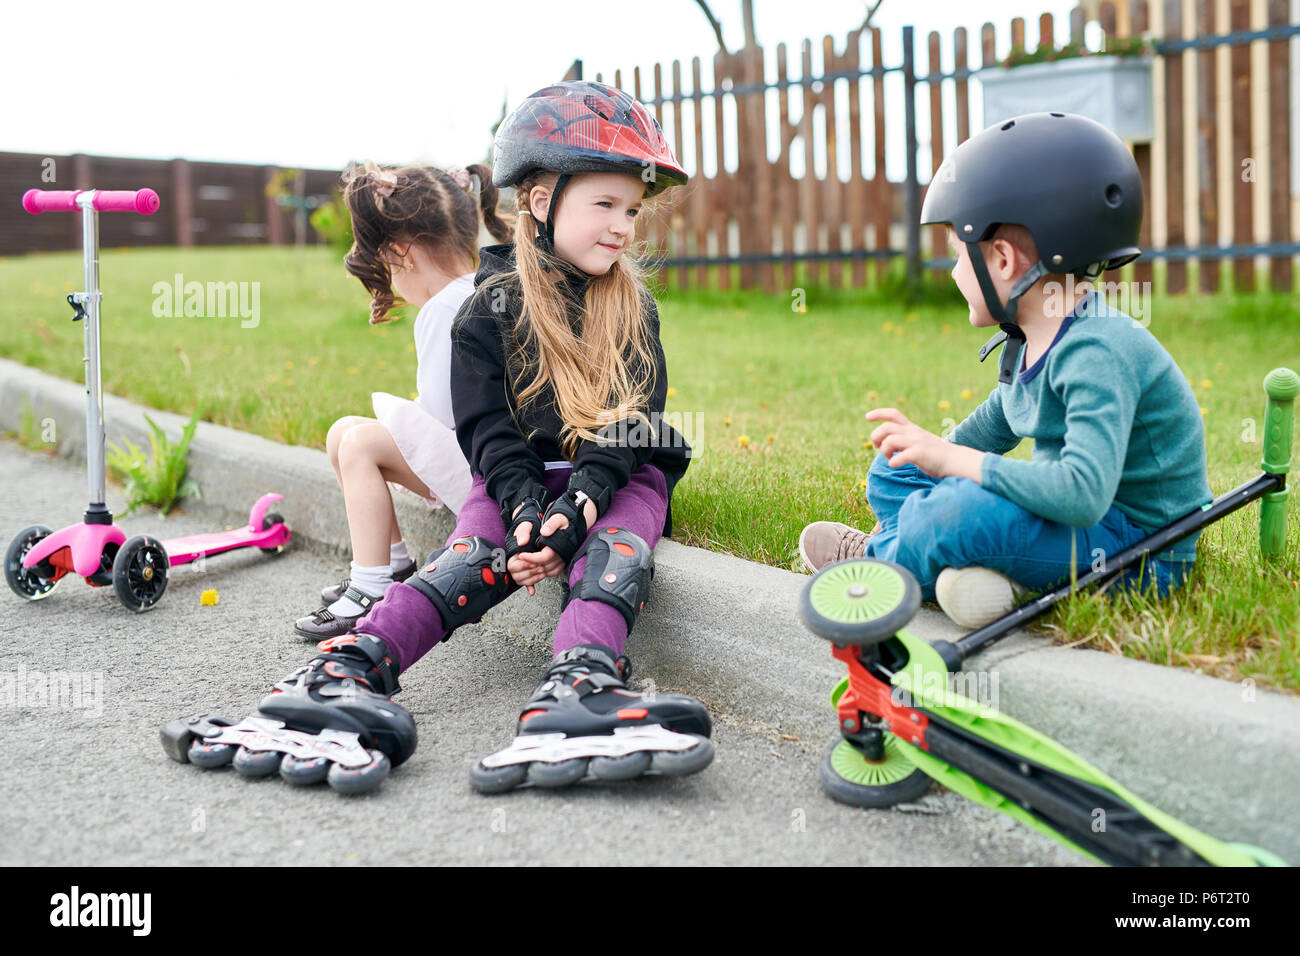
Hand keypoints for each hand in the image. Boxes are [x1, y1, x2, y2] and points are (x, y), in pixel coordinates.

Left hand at [506, 500, 597, 594]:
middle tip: (519, 562)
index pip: (544, 557)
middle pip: (545, 566)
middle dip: (530, 566)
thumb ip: (551, 524)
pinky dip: (544, 573)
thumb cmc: (563, 521)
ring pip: (548, 571)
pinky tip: (536, 568)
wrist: (571, 524)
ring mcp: (563, 560)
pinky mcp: (563, 562)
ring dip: (536, 571)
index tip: (521, 555)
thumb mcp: (557, 518)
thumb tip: (544, 532)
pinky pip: (553, 572)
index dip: (531, 558)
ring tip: (525, 566)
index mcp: (559, 545)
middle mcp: (562, 555)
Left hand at [865, 408, 982, 481]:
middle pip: (886, 427)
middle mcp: (913, 433)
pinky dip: (893, 462)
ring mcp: (917, 442)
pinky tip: (895, 465)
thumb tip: (888, 445)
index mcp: (912, 429)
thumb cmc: (936, 455)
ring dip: (884, 450)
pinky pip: (900, 456)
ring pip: (890, 440)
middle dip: (875, 436)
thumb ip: (905, 440)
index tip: (867, 417)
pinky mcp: (920, 454)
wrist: (956, 461)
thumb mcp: (919, 442)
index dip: (879, 413)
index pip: (893, 414)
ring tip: (889, 457)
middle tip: (877, 447)